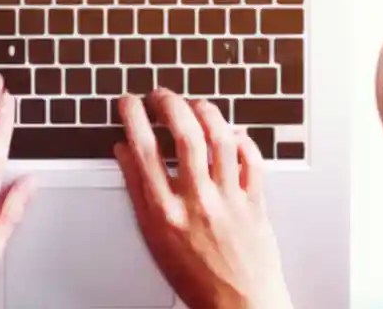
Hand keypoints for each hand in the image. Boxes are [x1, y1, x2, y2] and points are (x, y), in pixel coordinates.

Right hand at [115, 89, 293, 308]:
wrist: (239, 306)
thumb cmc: (196, 278)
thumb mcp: (154, 237)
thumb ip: (139, 191)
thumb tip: (126, 152)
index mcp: (165, 213)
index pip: (143, 151)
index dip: (133, 117)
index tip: (128, 102)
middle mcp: (197, 202)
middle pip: (184, 135)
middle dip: (169, 104)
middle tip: (161, 95)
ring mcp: (229, 200)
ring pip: (220, 139)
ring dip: (205, 111)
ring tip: (194, 103)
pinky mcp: (255, 203)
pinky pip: (251, 159)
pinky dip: (242, 139)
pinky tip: (231, 133)